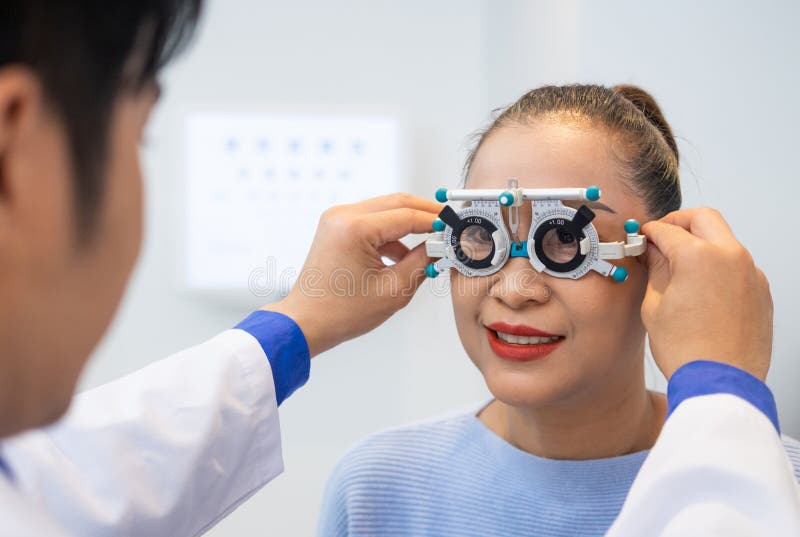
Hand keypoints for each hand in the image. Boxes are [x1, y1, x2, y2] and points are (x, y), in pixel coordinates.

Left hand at [263, 193, 441, 356]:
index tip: (455, 227)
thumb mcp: (394, 290)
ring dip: (408, 225)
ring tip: (430, 246)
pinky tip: (404, 256)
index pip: (407, 215)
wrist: (306, 322)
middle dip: (425, 215)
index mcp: (355, 228)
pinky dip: (391, 234)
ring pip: (385, 210)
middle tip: (448, 227)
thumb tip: (439, 246)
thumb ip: (422, 262)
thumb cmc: (340, 312)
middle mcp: (343, 216)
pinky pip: (372, 221)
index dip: (436, 221)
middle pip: (397, 203)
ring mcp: (337, 219)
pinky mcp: (336, 227)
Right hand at [641, 208, 772, 380]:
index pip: (667, 230)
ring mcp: (750, 273)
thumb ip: (655, 269)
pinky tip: (701, 286)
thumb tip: (652, 251)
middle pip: (703, 218)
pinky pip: (737, 264)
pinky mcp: (761, 291)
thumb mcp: (654, 305)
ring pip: (724, 239)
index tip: (641, 238)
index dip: (648, 232)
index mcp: (699, 257)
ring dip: (701, 242)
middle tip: (662, 237)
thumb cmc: (687, 350)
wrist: (720, 383)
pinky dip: (718, 265)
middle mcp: (731, 256)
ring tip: (680, 265)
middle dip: (679, 222)